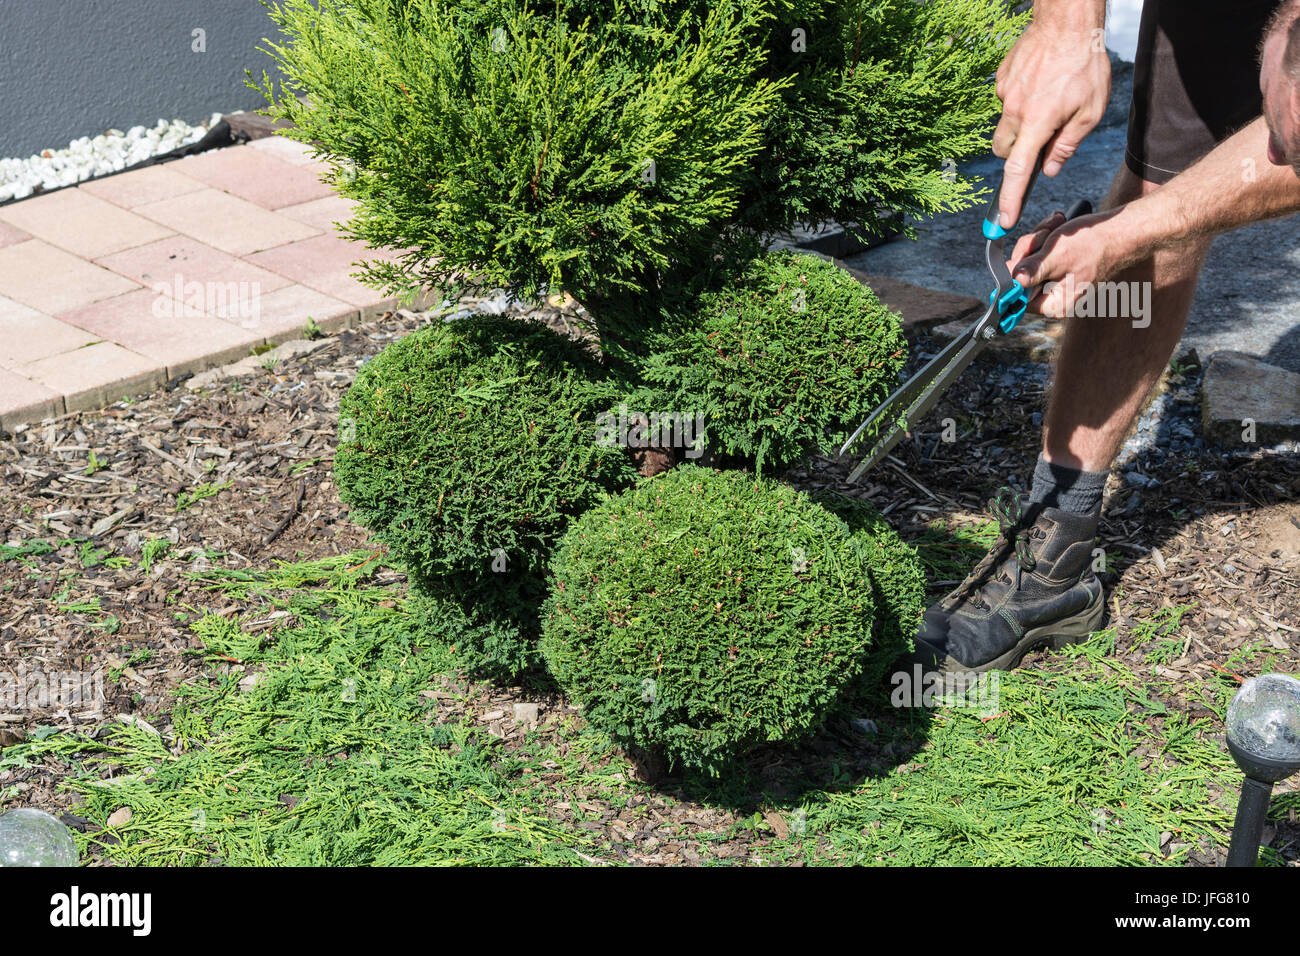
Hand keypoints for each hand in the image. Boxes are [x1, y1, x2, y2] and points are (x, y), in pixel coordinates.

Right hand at [992, 15, 1109, 228]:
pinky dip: (1021, 100)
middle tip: (1040, 141)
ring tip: (1046, 102)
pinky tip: (1040, 82)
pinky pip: (1007, 100)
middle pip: (1003, 151)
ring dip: (1020, 126)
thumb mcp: (1090, 111)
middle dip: (1015, 155)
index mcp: (1038, 123)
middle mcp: (1015, 111)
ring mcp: (1004, 94)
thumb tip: (1050, 169)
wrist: (1066, 21)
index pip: (1017, 171)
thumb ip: (1068, 144)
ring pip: (1005, 125)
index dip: (1009, 199)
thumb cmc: (1084, 64)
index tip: (1001, 220)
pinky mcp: (1001, 79)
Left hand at [1006, 207, 1129, 317]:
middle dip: (1030, 249)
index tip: (1025, 256)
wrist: (1119, 232)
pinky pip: (1040, 254)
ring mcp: (1055, 283)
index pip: (1017, 297)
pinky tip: (1057, 227)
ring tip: (1056, 228)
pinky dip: (1046, 238)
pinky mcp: (1057, 269)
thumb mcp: (1058, 256)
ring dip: (1039, 239)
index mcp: (1054, 304)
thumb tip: (1015, 282)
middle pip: (1021, 276)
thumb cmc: (1094, 245)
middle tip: (1045, 235)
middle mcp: (1053, 298)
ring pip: (1029, 261)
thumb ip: (1034, 271)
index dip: (1016, 273)